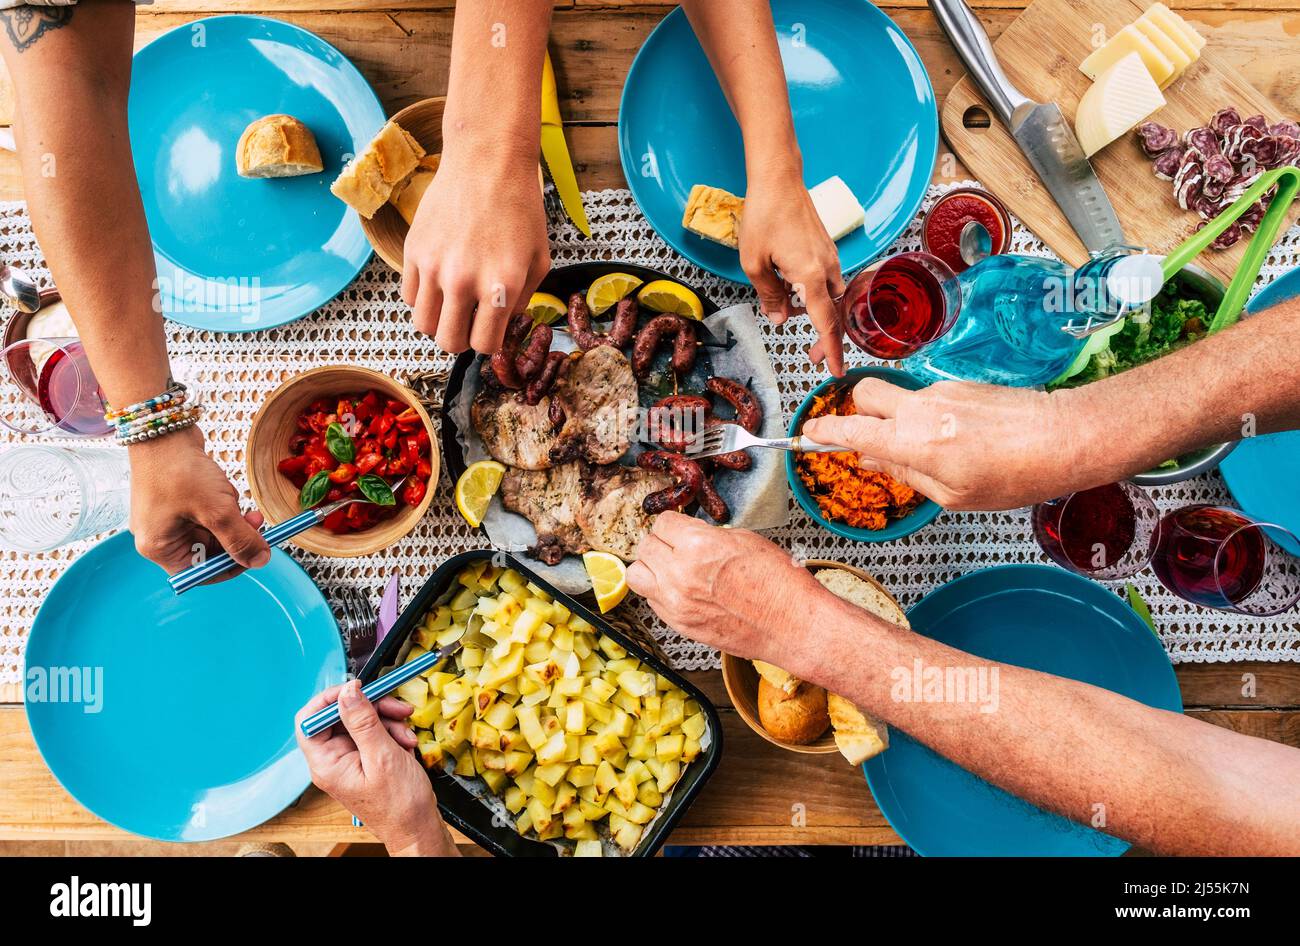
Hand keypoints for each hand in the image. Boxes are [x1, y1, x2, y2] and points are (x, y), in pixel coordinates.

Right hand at [128, 427, 269, 577]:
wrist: (165, 430)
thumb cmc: (180, 472)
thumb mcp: (217, 511)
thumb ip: (241, 540)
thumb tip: (260, 561)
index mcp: (160, 548)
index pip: (201, 572)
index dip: (232, 565)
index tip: (257, 552)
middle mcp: (160, 537)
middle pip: (209, 551)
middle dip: (235, 535)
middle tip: (256, 519)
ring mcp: (167, 518)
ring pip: (212, 530)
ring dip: (230, 517)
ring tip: (229, 495)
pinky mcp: (177, 502)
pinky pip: (207, 513)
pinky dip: (221, 504)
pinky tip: (222, 488)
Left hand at [295, 680, 455, 856]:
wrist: (417, 827)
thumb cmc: (399, 804)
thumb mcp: (383, 756)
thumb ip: (362, 721)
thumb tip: (347, 691)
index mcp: (327, 763)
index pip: (310, 720)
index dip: (330, 699)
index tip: (356, 688)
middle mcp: (333, 760)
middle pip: (341, 716)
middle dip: (372, 708)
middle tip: (397, 708)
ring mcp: (349, 759)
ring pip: (361, 722)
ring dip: (388, 721)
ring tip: (406, 734)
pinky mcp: (365, 759)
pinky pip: (374, 733)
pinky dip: (392, 732)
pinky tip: (406, 744)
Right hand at [402, 141, 549, 354]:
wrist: (487, 161)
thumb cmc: (519, 207)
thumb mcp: (539, 258)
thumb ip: (523, 298)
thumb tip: (503, 322)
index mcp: (501, 286)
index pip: (484, 345)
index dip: (488, 342)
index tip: (489, 331)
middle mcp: (464, 281)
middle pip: (449, 342)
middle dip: (461, 339)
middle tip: (468, 323)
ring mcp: (434, 266)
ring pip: (423, 324)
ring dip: (439, 322)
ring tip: (451, 305)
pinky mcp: (413, 251)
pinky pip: (408, 296)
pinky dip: (422, 297)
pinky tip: (438, 282)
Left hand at [627, 512, 829, 668]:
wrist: (792, 626)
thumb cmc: (779, 582)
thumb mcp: (744, 540)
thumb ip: (708, 535)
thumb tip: (690, 533)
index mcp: (697, 546)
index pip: (661, 522)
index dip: (673, 523)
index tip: (681, 527)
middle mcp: (679, 574)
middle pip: (644, 547)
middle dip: (660, 542)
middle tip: (676, 545)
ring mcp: (676, 603)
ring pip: (637, 575)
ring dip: (650, 567)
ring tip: (670, 567)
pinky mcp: (679, 625)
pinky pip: (652, 601)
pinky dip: (660, 592)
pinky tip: (682, 589)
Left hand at [740, 167, 845, 375]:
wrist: (779, 179)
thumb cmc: (764, 215)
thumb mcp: (754, 262)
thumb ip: (769, 295)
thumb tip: (779, 319)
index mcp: (811, 275)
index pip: (826, 323)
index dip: (831, 351)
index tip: (837, 371)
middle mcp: (827, 268)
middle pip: (834, 314)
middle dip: (826, 339)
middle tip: (812, 357)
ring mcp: (830, 257)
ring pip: (831, 297)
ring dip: (818, 315)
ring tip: (793, 319)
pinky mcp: (826, 249)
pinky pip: (827, 281)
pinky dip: (817, 295)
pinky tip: (794, 292)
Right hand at [801, 377, 1093, 510]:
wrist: (1062, 438)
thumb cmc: (1015, 475)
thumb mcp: (952, 494)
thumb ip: (905, 474)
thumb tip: (874, 460)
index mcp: (913, 441)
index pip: (851, 428)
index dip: (824, 431)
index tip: (811, 434)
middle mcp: (921, 408)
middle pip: (865, 393)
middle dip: (857, 411)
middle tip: (867, 435)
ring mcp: (942, 391)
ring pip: (900, 396)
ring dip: (899, 417)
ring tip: (932, 450)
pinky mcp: (961, 384)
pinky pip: (928, 398)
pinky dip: (929, 416)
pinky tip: (958, 440)